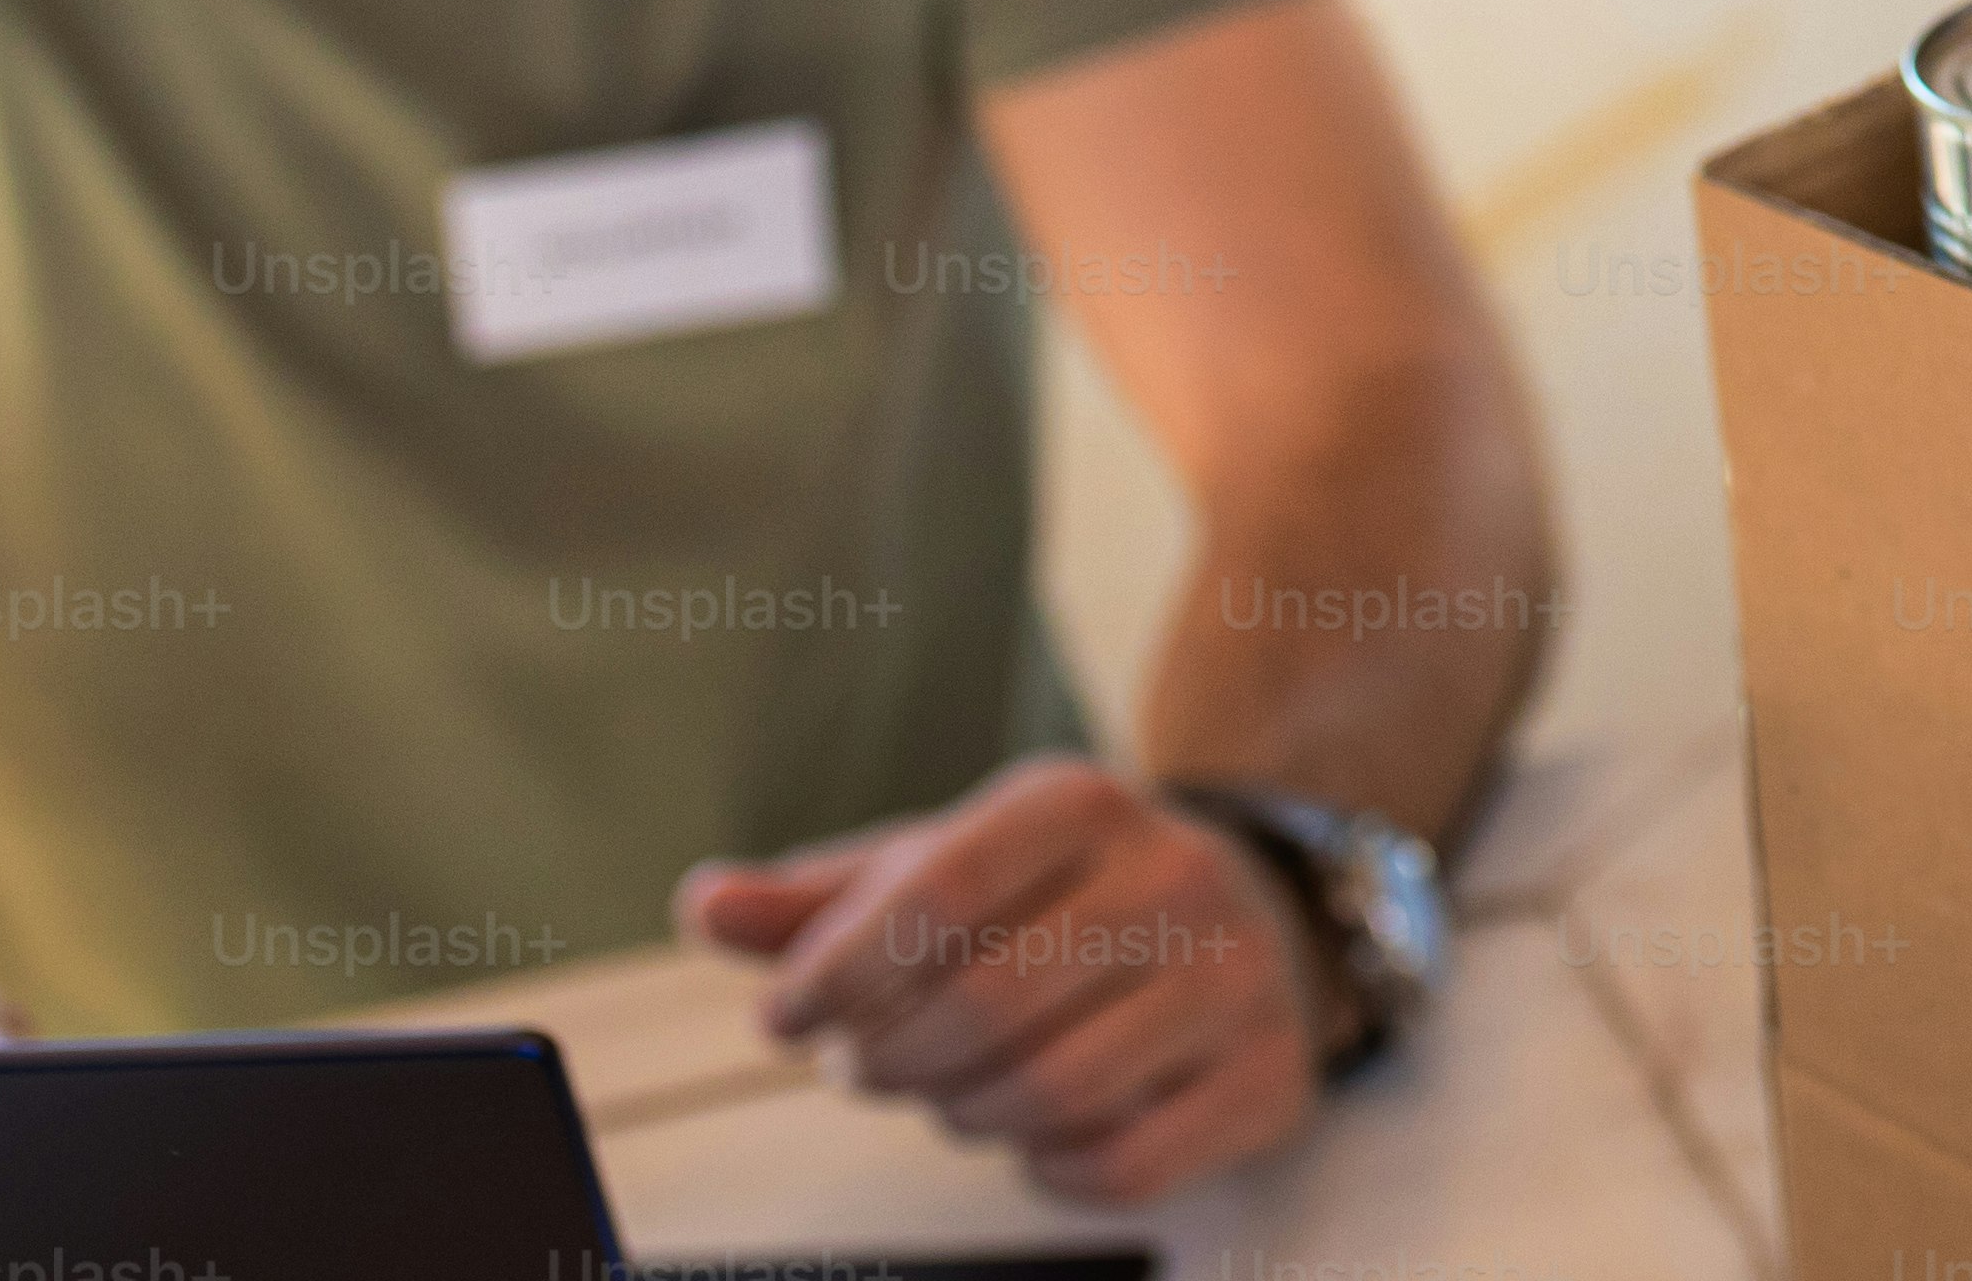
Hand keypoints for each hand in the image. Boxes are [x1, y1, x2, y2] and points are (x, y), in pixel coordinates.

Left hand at [682, 754, 1329, 1206]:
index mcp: (1082, 803)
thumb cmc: (1057, 898)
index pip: (937, 893)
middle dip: (892, 1061)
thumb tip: (702, 903)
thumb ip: (819, 899)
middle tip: (862, 1067)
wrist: (1253, 916)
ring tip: (944, 1092)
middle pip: (986, 1008)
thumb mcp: (944, 867)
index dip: (839, 973)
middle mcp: (1177, 876)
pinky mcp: (1270, 1077)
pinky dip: (1047, 1167)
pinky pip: (1121, 1166)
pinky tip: (1034, 1130)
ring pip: (1051, 1094)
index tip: (787, 1019)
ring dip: (962, 1115)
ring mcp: (1239, 979)